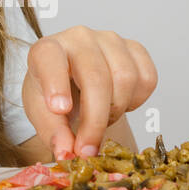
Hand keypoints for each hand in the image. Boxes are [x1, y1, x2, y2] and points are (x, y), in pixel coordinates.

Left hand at [20, 26, 157, 159]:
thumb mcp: (41, 114)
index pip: (50, 57)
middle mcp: (79, 37)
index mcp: (48, 49)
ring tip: (102, 118)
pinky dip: (136, 101)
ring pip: (126, 78)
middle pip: (96, 78)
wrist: (74, 82)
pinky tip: (119, 102)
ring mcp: (110, 40)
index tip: (60, 109)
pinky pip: (147, 79)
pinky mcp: (135, 48)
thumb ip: (52, 132)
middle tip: (88, 149)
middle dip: (95, 120)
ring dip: (116, 110)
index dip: (56, 82)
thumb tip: (67, 151)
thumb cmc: (54, 93)